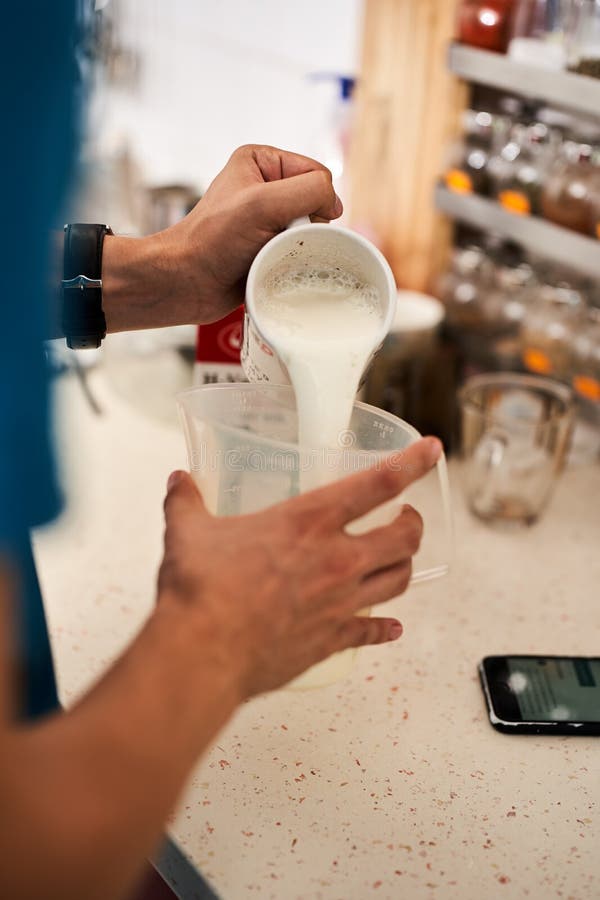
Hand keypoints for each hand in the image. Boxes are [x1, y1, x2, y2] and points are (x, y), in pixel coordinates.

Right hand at [156, 437, 440, 699]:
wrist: (202, 654)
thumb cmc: (201, 590)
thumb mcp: (189, 532)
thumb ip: (187, 501)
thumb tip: (179, 481)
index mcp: (309, 522)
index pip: (378, 483)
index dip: (412, 463)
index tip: (432, 451)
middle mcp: (337, 560)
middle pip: (405, 538)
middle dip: (415, 524)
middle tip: (407, 518)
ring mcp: (340, 603)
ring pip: (400, 582)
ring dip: (405, 566)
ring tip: (399, 560)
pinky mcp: (332, 640)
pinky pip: (372, 632)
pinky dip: (385, 629)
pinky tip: (392, 629)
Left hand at [165, 144, 342, 321]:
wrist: (187, 283)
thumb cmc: (213, 241)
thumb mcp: (263, 202)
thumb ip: (309, 190)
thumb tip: (334, 202)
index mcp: (261, 161)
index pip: (316, 174)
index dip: (315, 199)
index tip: (290, 221)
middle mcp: (265, 186)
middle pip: (316, 203)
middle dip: (307, 225)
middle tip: (278, 240)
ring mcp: (266, 218)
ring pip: (311, 230)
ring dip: (301, 246)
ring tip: (273, 255)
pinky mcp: (267, 246)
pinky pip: (299, 250)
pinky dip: (294, 261)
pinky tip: (276, 268)